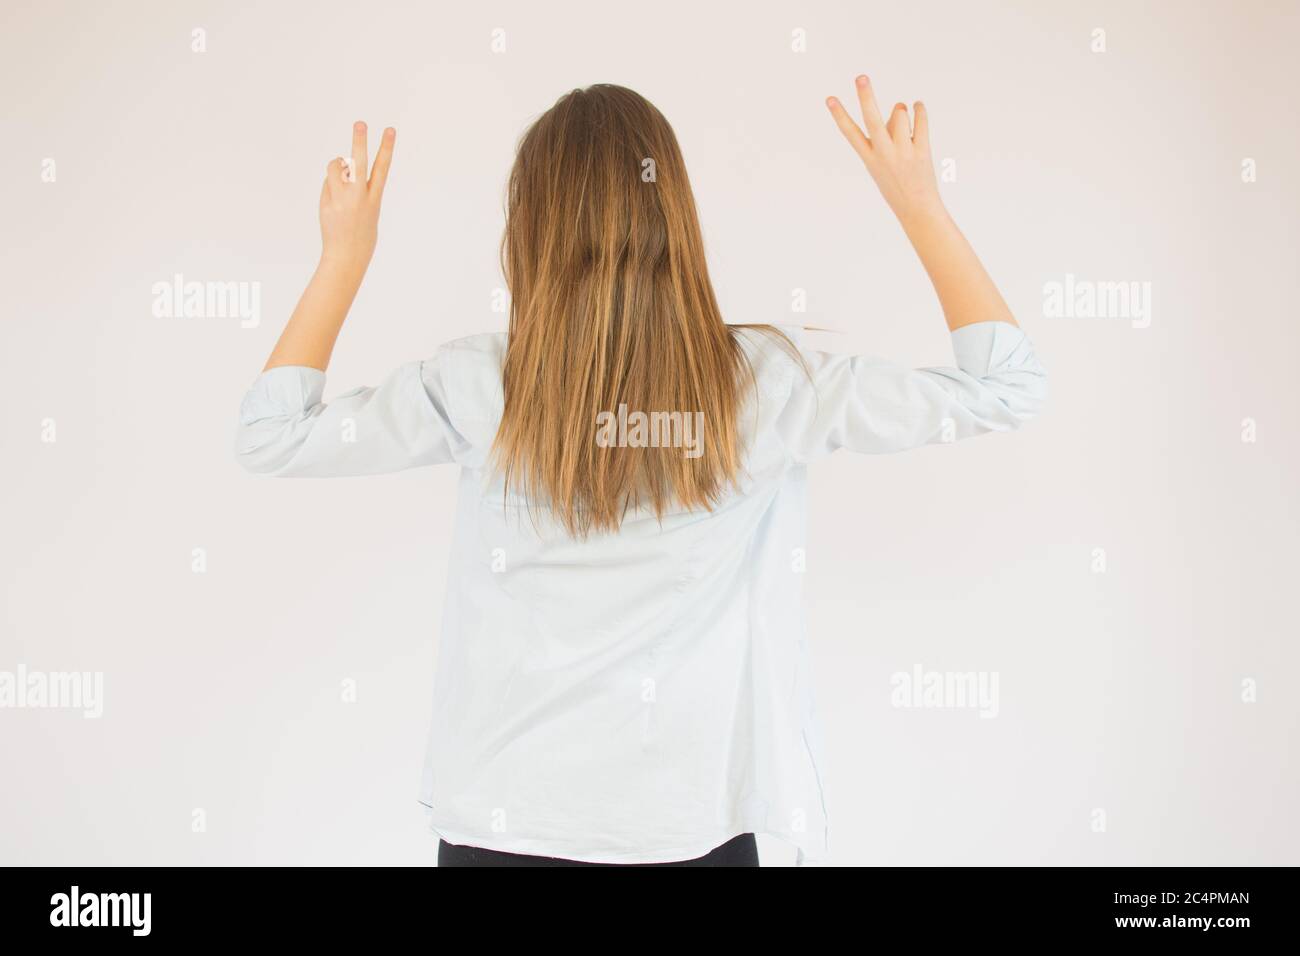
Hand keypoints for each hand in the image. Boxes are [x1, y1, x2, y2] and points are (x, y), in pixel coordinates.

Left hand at [319, 121, 394, 273]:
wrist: (347, 257)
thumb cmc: (361, 234)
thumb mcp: (369, 211)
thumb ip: (359, 186)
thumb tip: (343, 165)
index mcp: (374, 199)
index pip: (382, 168)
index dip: (386, 148)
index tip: (390, 130)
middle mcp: (359, 198)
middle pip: (359, 163)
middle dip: (359, 142)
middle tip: (360, 123)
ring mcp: (341, 200)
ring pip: (335, 168)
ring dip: (337, 165)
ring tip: (340, 171)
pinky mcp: (327, 204)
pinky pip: (327, 184)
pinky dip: (330, 186)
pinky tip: (334, 202)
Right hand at [826, 76, 942, 224]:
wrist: (916, 208)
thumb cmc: (896, 185)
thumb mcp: (882, 164)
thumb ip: (887, 134)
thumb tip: (900, 107)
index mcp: (869, 158)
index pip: (850, 132)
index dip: (839, 114)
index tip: (829, 98)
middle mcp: (883, 153)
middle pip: (872, 119)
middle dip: (866, 97)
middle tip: (861, 77)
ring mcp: (902, 152)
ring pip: (900, 114)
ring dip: (903, 113)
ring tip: (905, 125)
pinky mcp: (921, 150)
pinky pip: (920, 120)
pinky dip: (919, 110)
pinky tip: (918, 107)